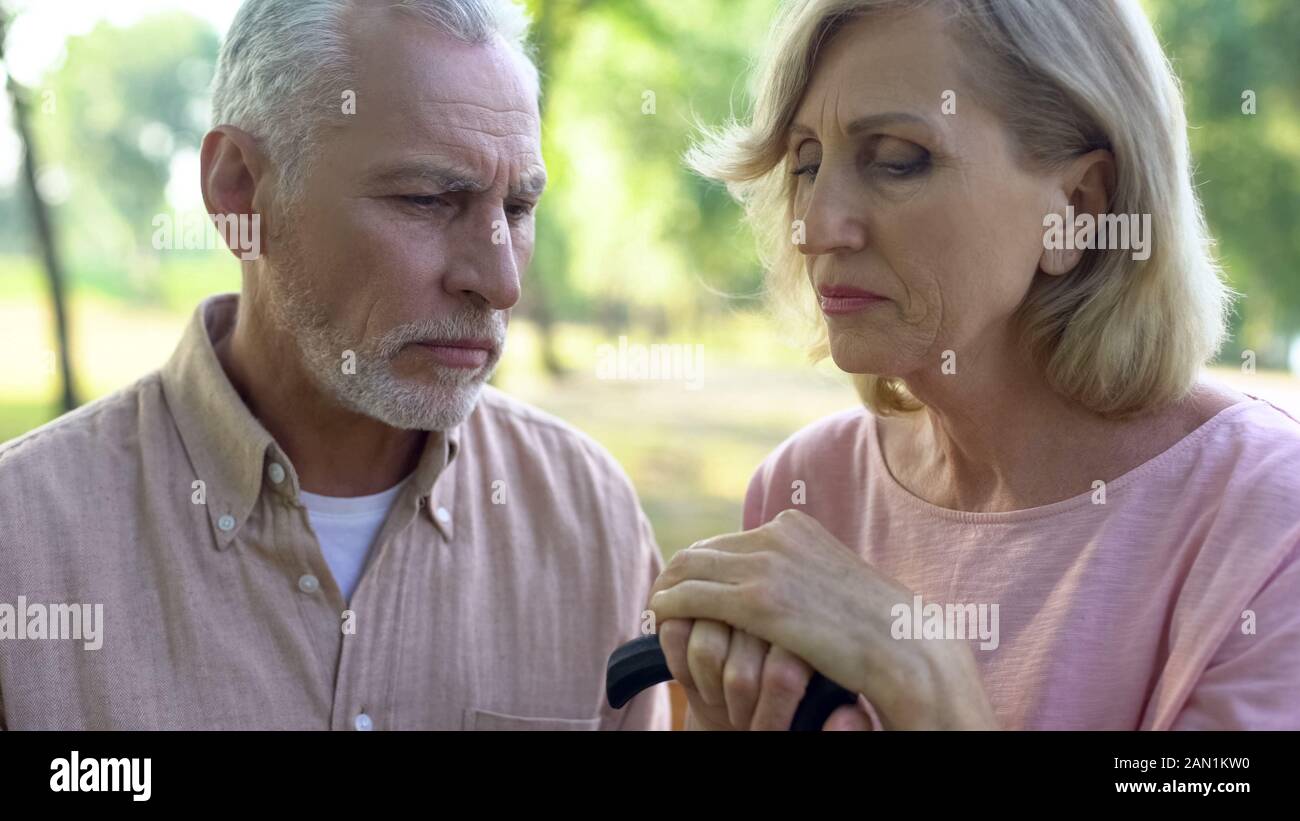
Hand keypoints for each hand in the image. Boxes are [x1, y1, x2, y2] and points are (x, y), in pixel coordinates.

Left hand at [650, 509, 997, 729]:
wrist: (902, 644)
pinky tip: (661, 618)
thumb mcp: (832, 581)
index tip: (686, 587)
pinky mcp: (756, 600)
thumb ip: (799, 572)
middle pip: (701, 550)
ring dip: (667, 589)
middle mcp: (775, 535)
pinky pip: (691, 596)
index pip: (726, 541)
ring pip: (688, 568)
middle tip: (662, 599)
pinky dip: (669, 605)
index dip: (700, 566)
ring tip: (658, 611)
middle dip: (677, 575)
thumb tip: (777, 582)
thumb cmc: (872, 626)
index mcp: (792, 526)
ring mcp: (765, 564)